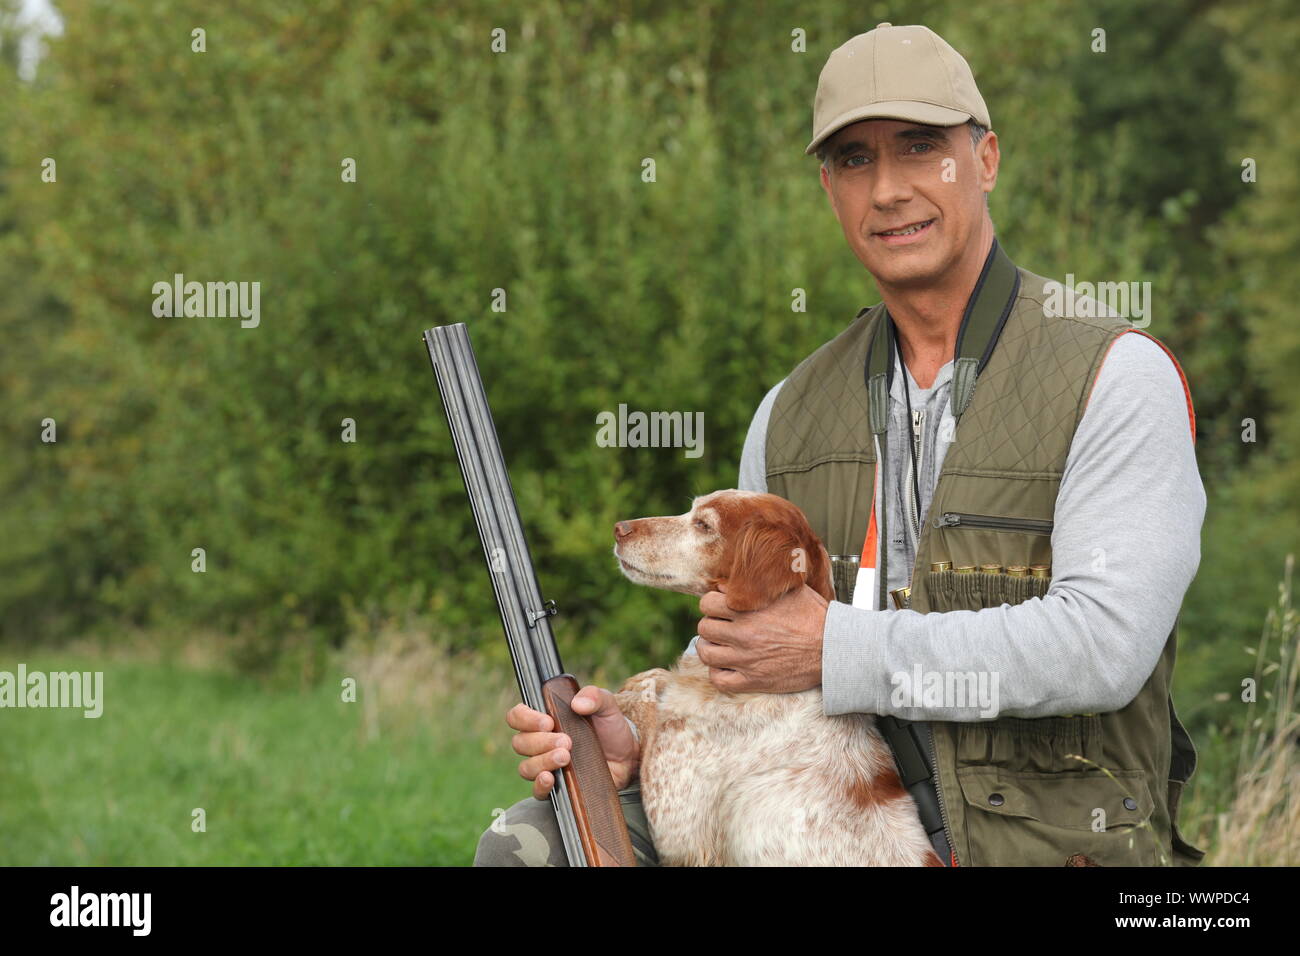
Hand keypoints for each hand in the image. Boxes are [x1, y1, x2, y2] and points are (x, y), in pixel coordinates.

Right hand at [506, 686, 639, 799]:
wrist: (627, 755)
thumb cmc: (610, 727)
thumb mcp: (606, 706)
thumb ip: (594, 696)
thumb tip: (578, 703)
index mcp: (544, 720)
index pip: (517, 717)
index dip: (525, 719)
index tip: (548, 722)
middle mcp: (540, 743)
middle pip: (520, 743)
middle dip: (542, 741)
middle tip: (567, 741)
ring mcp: (546, 766)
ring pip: (526, 767)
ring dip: (543, 761)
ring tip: (566, 757)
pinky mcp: (557, 788)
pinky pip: (536, 791)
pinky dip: (540, 786)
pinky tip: (551, 779)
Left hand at [696, 582, 827, 692]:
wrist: (834, 649)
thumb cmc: (815, 617)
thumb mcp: (791, 589)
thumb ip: (762, 583)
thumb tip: (738, 578)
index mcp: (749, 610)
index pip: (708, 603)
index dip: (712, 603)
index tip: (720, 607)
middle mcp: (743, 634)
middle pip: (704, 627)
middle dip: (711, 624)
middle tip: (722, 626)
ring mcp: (746, 659)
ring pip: (707, 654)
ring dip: (710, 648)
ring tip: (720, 645)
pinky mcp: (754, 681)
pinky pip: (719, 680)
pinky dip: (718, 673)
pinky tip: (727, 667)